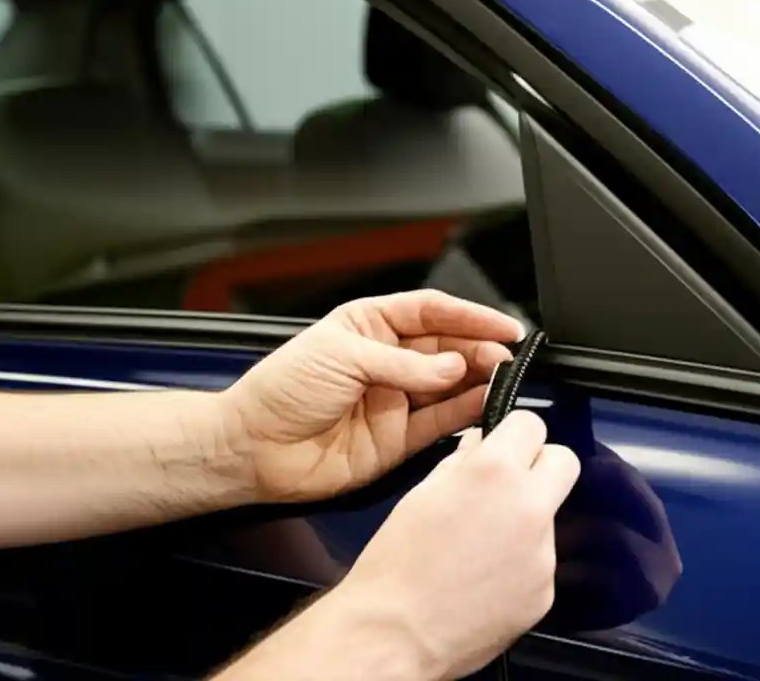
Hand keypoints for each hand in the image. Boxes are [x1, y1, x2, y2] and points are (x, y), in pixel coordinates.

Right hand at [213, 412, 580, 680]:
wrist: (396, 633)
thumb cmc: (397, 564)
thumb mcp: (422, 494)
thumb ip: (462, 462)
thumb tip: (481, 445)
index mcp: (495, 473)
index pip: (532, 424)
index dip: (516, 433)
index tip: (505, 445)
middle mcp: (529, 508)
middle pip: (564, 462)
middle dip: (540, 465)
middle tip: (509, 483)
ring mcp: (543, 553)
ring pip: (549, 516)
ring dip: (525, 520)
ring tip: (480, 546)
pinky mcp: (546, 590)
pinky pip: (541, 561)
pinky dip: (520, 564)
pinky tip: (485, 577)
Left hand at [220, 290, 523, 502]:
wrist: (254, 447)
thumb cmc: (281, 390)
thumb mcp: (342, 356)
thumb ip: (402, 363)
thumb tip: (453, 366)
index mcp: (371, 325)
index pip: (432, 312)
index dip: (470, 315)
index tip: (504, 324)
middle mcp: (388, 360)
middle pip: (448, 347)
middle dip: (480, 349)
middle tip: (505, 356)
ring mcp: (396, 399)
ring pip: (450, 385)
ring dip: (479, 380)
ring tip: (503, 378)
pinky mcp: (399, 439)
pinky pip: (441, 423)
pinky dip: (466, 413)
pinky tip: (485, 404)